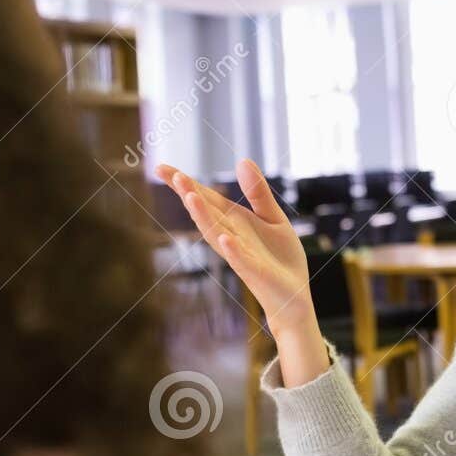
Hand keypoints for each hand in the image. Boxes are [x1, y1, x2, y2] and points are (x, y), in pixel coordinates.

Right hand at [156, 159, 312, 333]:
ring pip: (216, 233)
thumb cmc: (280, 258)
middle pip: (206, 212)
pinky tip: (225, 237)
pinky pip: (240, 260)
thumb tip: (242, 160)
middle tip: (173, 176)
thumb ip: (258, 192)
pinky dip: (232, 249)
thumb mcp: (273, 218)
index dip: (185, 183)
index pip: (206, 198)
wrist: (293, 295)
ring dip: (203, 217)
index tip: (162, 168)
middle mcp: (230, 236)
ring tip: (190, 197)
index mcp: (234, 220)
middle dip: (190, 194)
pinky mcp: (254, 272)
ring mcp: (240, 254)